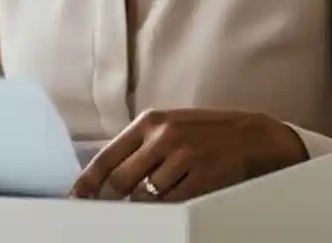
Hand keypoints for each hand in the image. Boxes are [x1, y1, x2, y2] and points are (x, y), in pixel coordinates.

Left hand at [71, 108, 308, 201]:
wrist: (254, 136)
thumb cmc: (207, 133)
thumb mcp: (170, 127)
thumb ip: (140, 147)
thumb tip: (107, 177)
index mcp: (149, 122)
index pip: (108, 156)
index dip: (89, 181)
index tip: (77, 197)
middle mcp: (162, 136)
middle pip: (121, 180)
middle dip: (114, 199)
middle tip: (112, 209)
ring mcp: (183, 156)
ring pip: (145, 196)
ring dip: (145, 204)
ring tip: (158, 197)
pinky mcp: (202, 176)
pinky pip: (172, 203)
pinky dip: (167, 208)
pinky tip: (173, 201)